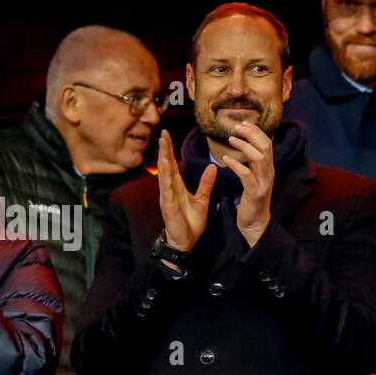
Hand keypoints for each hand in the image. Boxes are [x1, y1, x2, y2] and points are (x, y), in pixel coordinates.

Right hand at [156, 129, 215, 251]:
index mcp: (177, 187)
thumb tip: (212, 167)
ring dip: (163, 158)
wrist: (186, 242)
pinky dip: (165, 176)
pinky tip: (165, 165)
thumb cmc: (190, 223)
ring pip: (164, 174)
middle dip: (165, 149)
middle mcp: (170, 189)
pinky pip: (167, 189)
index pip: (172, 164)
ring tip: (163, 143)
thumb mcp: (202, 200)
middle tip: (163, 132)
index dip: (170, 150)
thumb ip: (205, 184)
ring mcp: (167, 197)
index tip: (168, 135)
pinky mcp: (168, 205)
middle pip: (166, 165)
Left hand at [218, 121, 273, 246]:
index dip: (256, 131)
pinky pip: (246, 175)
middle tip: (237, 126)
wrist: (255, 222)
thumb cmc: (251, 199)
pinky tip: (225, 159)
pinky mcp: (255, 192)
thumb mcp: (254, 177)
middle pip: (266, 146)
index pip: (267, 143)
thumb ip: (253, 163)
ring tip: (231, 138)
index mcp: (268, 167)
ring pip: (259, 157)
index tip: (243, 122)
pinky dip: (236, 165)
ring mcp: (263, 182)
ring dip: (245, 146)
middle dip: (252, 133)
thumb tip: (246, 146)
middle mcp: (269, 172)